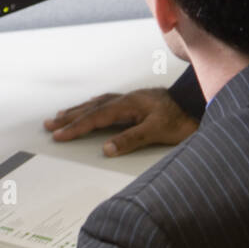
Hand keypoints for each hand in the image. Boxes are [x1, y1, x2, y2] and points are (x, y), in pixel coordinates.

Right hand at [44, 87, 197, 154]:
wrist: (199, 103)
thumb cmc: (182, 117)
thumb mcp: (157, 131)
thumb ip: (131, 139)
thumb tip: (106, 148)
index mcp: (127, 105)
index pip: (95, 118)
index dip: (75, 127)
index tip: (57, 135)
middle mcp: (126, 99)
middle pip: (92, 108)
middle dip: (70, 117)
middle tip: (49, 124)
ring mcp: (131, 99)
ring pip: (98, 103)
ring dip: (80, 110)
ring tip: (63, 114)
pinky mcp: (138, 102)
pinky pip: (108, 102)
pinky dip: (95, 105)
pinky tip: (95, 106)